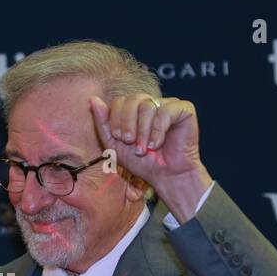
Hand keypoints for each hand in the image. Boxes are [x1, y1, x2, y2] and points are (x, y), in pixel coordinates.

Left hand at [89, 93, 212, 220]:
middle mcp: (151, 103)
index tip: (119, 139)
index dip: (116, 118)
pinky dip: (158, 130)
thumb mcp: (115, 145)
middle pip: (132, 99)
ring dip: (142, 130)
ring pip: (148, 105)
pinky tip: (157, 144)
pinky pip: (166, 111)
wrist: (167, 176)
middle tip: (130, 142)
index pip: (119, 100)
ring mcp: (168, 104)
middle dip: (127, 123)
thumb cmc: (142, 162)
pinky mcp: (184, 109)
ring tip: (144, 148)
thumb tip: (93, 99)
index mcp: (134, 109)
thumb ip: (103, 123)